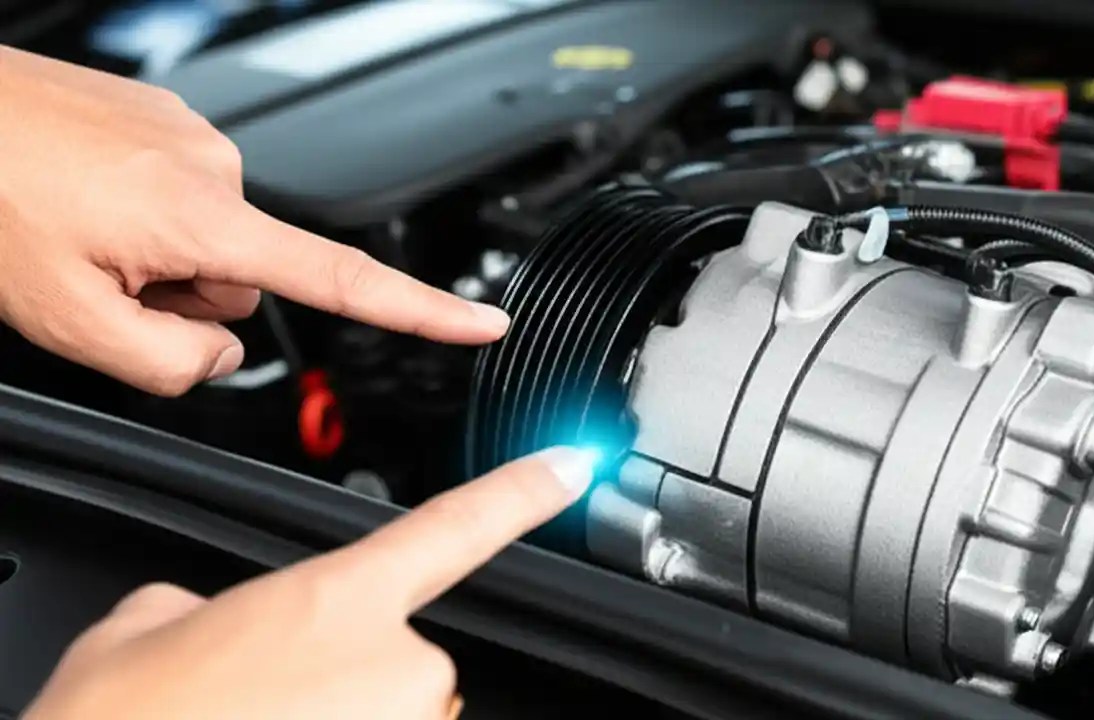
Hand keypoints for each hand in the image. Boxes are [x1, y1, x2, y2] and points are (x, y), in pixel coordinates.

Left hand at [0, 46, 507, 395]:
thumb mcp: (70, 323)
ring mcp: (190, 138)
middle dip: (188, 297)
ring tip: (86, 236)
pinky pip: (179, 196)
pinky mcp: (165, 120)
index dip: (422, 313)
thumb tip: (220, 352)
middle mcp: (214, 168)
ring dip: (159, 256)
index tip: (481, 324)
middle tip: (108, 281)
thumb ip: (172, 366)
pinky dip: (140, 215)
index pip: (342, 282)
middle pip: (244, 281)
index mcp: (205, 220)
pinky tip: (85, 202)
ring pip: (207, 241)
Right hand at [21, 447, 596, 719]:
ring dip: (336, 718)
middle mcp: (398, 663)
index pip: (459, 525)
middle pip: (402, 651)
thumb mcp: (148, 626)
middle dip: (343, 672)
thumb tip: (212, 617)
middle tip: (263, 697)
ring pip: (388, 714)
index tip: (575, 464)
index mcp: (341, 597)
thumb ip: (212, 605)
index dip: (524, 492)